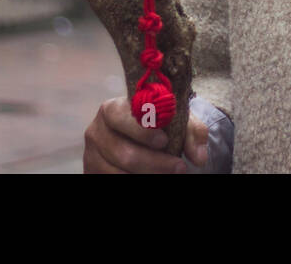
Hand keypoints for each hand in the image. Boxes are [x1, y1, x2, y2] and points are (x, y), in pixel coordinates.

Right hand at [83, 96, 207, 172]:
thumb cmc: (159, 124)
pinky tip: (152, 177)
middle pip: (124, 153)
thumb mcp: (177, 121)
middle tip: (179, 167)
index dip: (143, 131)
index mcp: (112, 109)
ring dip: (148, 176)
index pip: (121, 117)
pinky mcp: (91, 171)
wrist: (140, 136)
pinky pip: (112, 180)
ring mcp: (91, 154)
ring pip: (119, 172)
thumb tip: (199, 157)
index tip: (165, 141)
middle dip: (155, 163)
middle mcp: (96, 130)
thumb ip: (192, 133)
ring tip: (169, 174)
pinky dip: (134, 180)